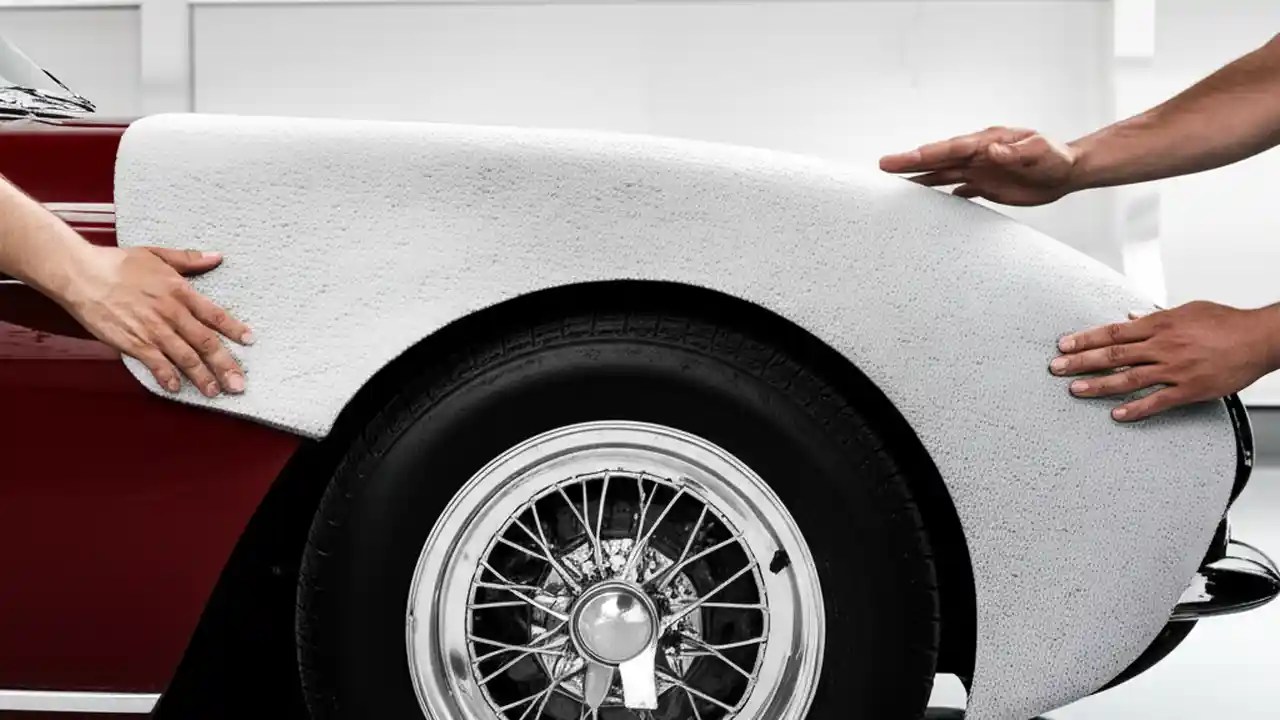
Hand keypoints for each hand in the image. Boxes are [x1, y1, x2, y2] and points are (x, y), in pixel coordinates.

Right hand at [60, 245, 253, 396]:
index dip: (235, 329)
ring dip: (202, 377)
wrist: (80, 274)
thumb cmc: (116, 263)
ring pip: (185, 358)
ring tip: (215, 392)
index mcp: (180, 291)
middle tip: (239, 383)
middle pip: (206, 343)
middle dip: (225, 364)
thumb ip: (189, 260)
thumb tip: (216, 256)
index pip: (215, 314)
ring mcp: (152, 330)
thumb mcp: (157, 254)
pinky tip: (176, 388)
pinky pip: (155, 364)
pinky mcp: (132, 343)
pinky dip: (167, 377)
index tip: (250, 341)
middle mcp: (171, 313)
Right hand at [879, 126, 1081, 205]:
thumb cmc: (1058, 157)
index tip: (900, 160)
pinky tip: (926, 201)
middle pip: (938, 159)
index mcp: (986, 143)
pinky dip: (940, 194)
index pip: (949, 149)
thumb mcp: (1041, 151)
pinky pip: (957, 189)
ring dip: (920, 179)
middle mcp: (978, 155)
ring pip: (943, 174)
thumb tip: (991, 150)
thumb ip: (1016, 151)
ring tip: (895, 184)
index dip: (923, 155)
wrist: (1069, 171)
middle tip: (883, 167)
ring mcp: (979, 170)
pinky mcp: (985, 185)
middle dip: (910, 163)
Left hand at [1049, 301, 1279, 420]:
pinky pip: (1157, 401)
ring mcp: (1175, 369)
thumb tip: (1129, 317)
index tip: (1064, 345)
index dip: (1085, 339)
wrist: (1260, 338)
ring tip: (1075, 390)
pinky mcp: (1189, 389)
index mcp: (1159, 324)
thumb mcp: (1187, 310)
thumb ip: (1155, 316)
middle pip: (1112, 355)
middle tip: (1056, 368)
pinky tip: (1116, 414)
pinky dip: (1135, 409)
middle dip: (1080, 362)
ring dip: (1098, 385)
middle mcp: (1163, 346)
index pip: (1112, 332)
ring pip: (1128, 379)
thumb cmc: (1226, 322)